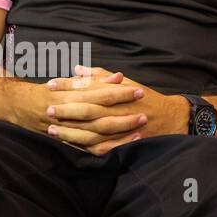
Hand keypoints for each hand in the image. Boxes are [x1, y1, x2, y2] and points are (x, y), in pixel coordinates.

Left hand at [44, 65, 186, 154]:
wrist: (169, 118)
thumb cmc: (143, 97)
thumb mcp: (124, 81)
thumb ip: (99, 75)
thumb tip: (77, 68)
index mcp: (115, 93)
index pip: (86, 88)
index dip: (67, 86)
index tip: (50, 84)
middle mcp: (115, 111)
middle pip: (86, 110)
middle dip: (66, 109)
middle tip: (47, 108)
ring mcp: (117, 129)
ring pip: (90, 132)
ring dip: (70, 131)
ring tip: (50, 129)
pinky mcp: (120, 143)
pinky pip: (100, 147)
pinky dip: (84, 147)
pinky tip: (69, 145)